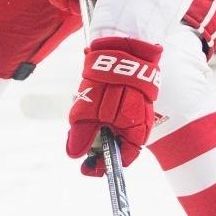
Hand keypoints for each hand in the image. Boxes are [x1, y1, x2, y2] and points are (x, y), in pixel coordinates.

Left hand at [65, 36, 162, 175]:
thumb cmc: (107, 80)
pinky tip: (95, 105)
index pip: (122, 159)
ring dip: (100, 130)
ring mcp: (138, 112)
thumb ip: (82, 134)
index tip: (86, 168)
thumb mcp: (87, 111)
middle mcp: (141, 124)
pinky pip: (118, 116)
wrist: (121, 48)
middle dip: (98, 147)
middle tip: (79, 142)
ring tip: (86, 116)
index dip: (104, 166)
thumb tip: (75, 154)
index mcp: (136, 131)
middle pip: (118, 146)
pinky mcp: (133, 100)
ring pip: (116, 131)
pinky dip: (104, 117)